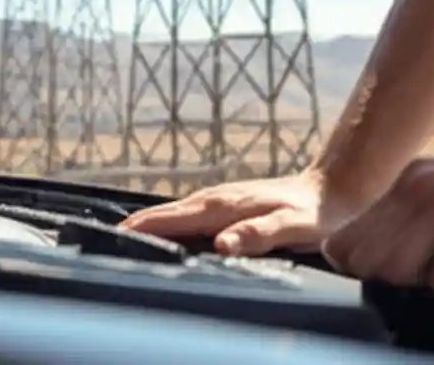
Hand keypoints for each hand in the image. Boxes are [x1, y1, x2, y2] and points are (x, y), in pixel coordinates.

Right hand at [119, 170, 351, 255]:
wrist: (332, 189)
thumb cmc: (315, 213)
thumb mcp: (293, 228)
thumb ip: (258, 235)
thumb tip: (222, 245)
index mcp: (224, 207)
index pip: (172, 219)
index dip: (143, 229)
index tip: (114, 237)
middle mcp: (215, 199)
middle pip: (164, 213)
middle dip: (134, 226)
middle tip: (101, 241)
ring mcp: (218, 200)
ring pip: (173, 212)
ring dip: (147, 224)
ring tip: (120, 239)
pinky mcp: (224, 204)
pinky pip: (185, 215)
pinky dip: (166, 223)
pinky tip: (161, 233)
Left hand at [321, 154, 433, 293]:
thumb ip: (406, 217)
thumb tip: (350, 257)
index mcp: (408, 177)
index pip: (347, 237)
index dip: (364, 266)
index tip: (400, 270)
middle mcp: (419, 186)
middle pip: (366, 259)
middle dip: (394, 279)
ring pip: (397, 273)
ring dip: (429, 283)